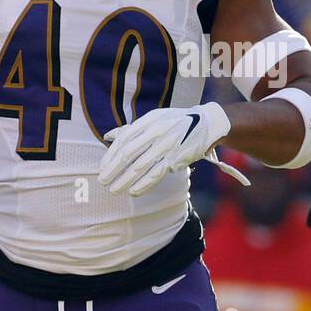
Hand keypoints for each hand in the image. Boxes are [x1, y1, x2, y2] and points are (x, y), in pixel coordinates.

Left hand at [98, 103, 237, 196]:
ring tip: (114, 189)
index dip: (111, 154)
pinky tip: (134, 191)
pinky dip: (144, 184)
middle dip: (113, 169)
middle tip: (103, 180)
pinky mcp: (176, 159)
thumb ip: (131, 129)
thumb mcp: (154, 118)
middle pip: (129, 153)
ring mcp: (166, 146)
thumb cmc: (176, 122)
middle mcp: (156, 132)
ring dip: (125, 180)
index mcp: (149, 121)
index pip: (124, 139)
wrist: (207, 123)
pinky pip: (156, 174)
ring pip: (140, 166)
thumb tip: (108, 137)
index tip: (102, 166)